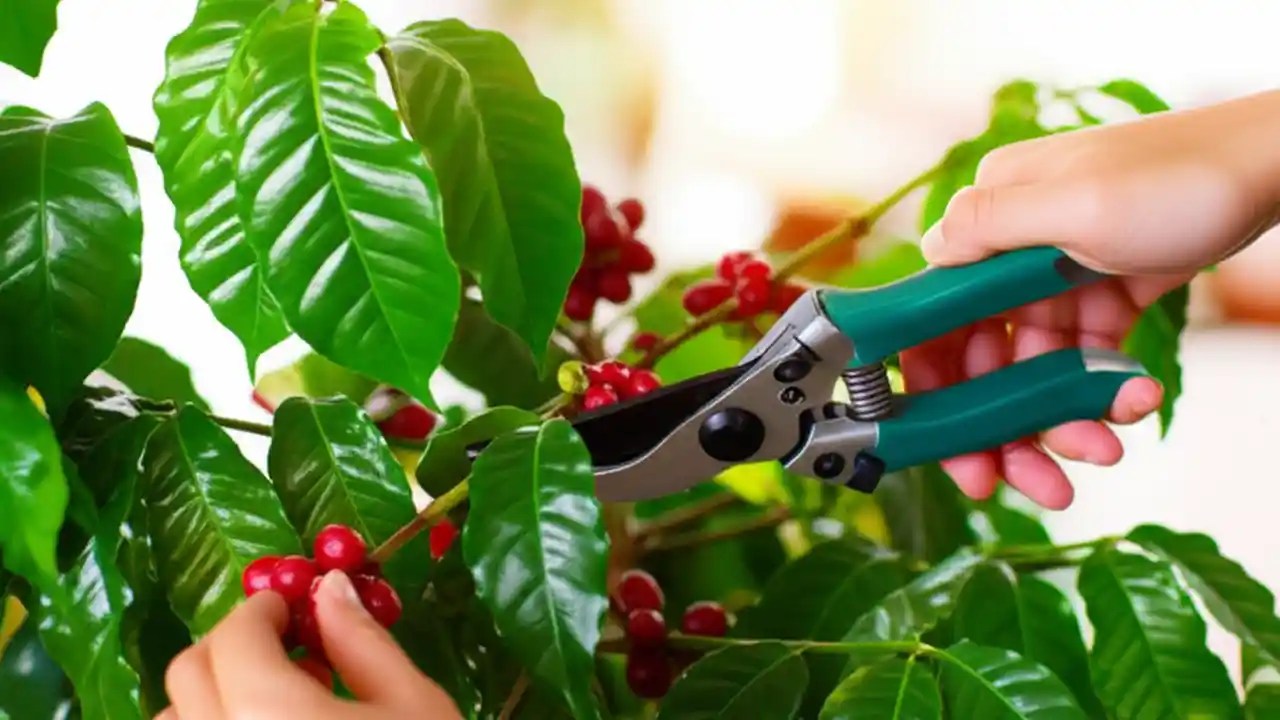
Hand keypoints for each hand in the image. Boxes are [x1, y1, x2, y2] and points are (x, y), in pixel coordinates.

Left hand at [158, 571, 462, 719]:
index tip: (292, 602)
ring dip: (209, 695)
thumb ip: (361, 638)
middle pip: (188, 676)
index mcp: (269, 712)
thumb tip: (328, 586)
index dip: (261, 608)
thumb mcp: (415, 702)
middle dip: (231, 645)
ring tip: (272, 697)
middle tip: (285, 643)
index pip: (235, 638)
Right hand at [907, 89, 1279, 508]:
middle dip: (1006, 429)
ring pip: (1034, 372)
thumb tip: (927, 254)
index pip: (935, 324)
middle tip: (1039, 486)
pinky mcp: (1100, 293)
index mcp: (989, 220)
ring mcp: (1054, 276)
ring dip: (1062, 421)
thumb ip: (990, 229)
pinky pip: (1082, 362)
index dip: (938, 396)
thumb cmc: (1181, 174)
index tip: (962, 455)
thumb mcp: (1079, 202)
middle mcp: (1009, 250)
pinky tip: (1136, 402)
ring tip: (1105, 452)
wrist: (1271, 166)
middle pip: (983, 361)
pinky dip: (1102, 392)